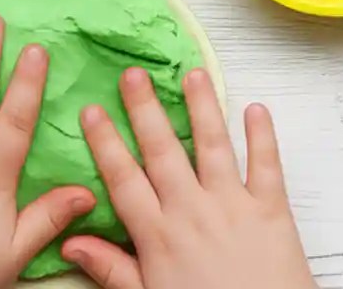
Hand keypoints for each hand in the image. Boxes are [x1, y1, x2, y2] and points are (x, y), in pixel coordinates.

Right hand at [63, 68, 317, 288]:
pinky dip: (262, 136)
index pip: (124, 178)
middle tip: (133, 74)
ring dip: (202, 107)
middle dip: (145, 109)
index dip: (105, 142)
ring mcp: (233, 207)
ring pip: (212, 146)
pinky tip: (257, 109)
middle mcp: (192, 211)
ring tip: (194, 74)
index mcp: (158, 235)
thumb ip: (112, 269)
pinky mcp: (272, 211)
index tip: (90, 111)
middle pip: (163, 151)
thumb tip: (70, 242)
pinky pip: (267, 166)